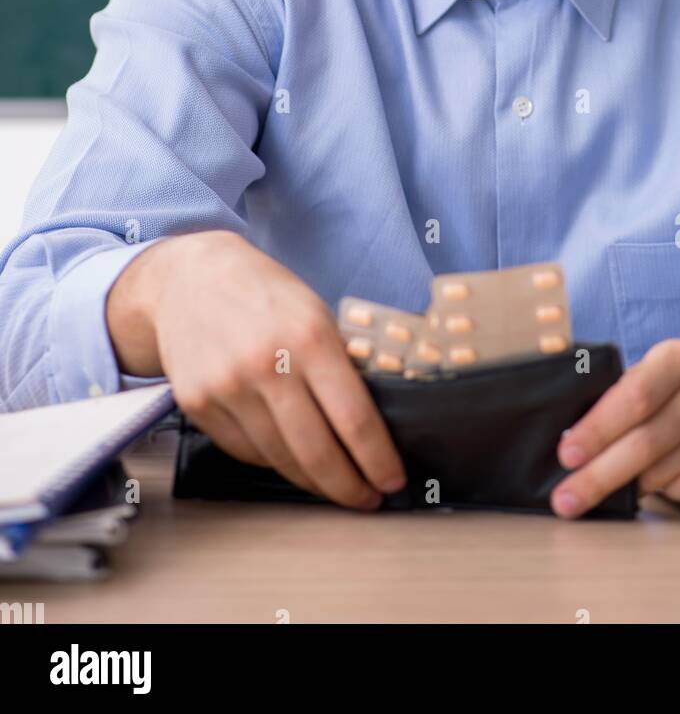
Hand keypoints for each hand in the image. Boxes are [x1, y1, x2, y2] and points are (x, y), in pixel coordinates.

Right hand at [109, 230, 406, 510]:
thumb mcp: (315, 312)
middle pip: (317, 452)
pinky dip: (272, 460)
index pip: (354, 418)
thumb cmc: (264, 294)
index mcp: (310, 336)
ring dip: (312, 481)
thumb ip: (340, 363)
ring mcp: (227, 387)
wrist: (190, 278)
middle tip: (367, 498)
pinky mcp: (197, 403)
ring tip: (333, 485)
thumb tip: (371, 424)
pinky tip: (289, 458)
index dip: (377, 459)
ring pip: (279, 459)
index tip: (392, 479)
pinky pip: (245, 451)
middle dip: (349, 487)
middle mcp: (267, 364)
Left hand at [550, 339, 679, 517]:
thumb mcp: (652, 373)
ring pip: (666, 471)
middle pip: (646, 442)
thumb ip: (619, 398)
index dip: (597, 429)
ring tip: (606, 488)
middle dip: (600, 475)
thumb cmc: (678, 386)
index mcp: (678, 358)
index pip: (633, 397)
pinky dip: (668, 491)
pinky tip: (656, 486)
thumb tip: (573, 442)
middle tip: (567, 498)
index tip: (568, 455)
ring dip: (631, 486)